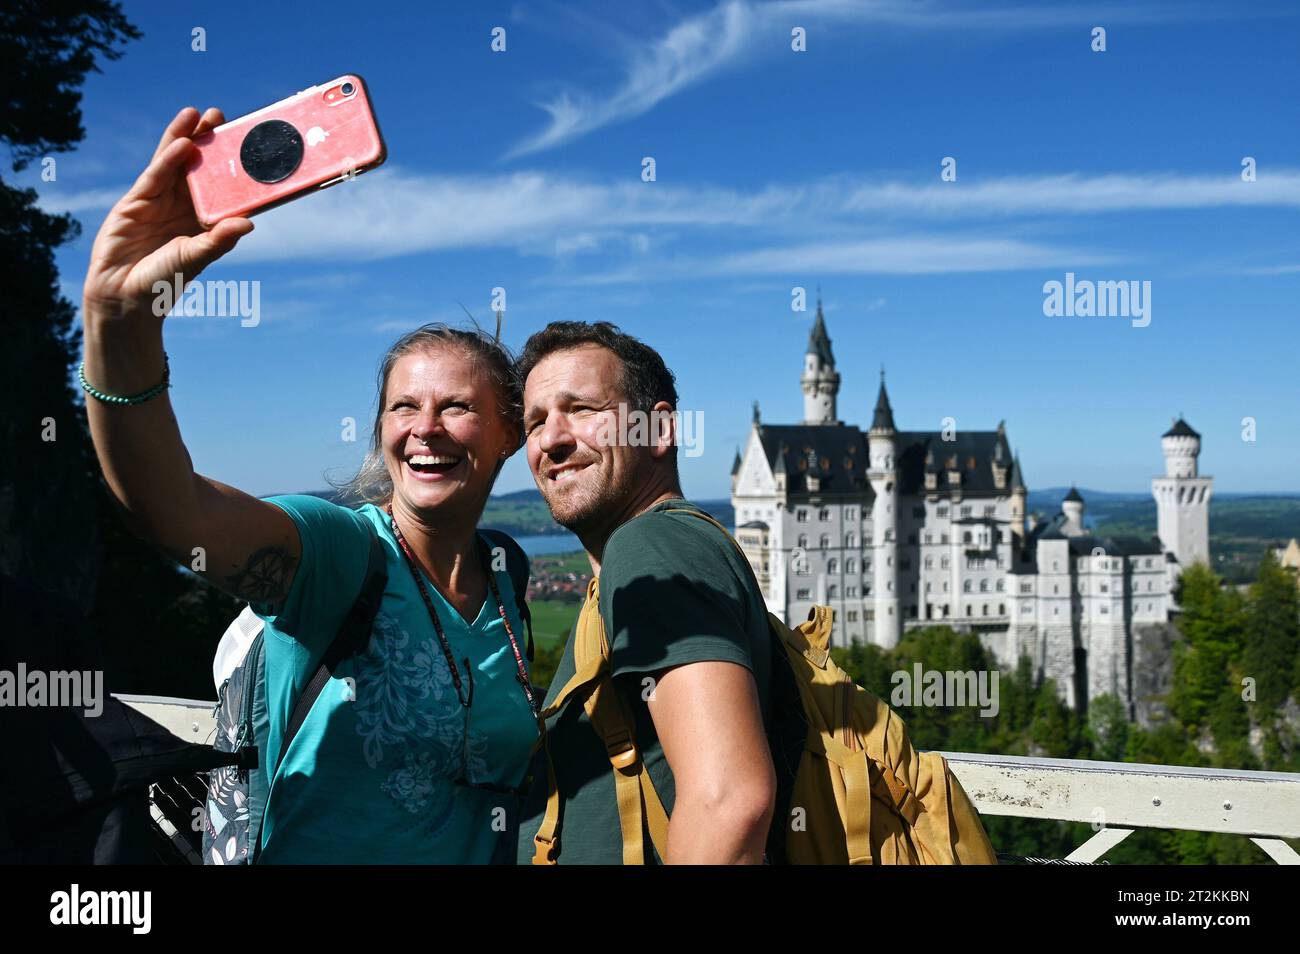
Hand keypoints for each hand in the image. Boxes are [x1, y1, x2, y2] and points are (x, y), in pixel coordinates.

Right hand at [82, 107, 253, 323]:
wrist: (124, 296)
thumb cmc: (165, 282)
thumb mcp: (195, 258)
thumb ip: (219, 241)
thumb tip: (248, 223)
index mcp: (204, 220)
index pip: (221, 188)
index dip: (231, 166)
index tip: (246, 143)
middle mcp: (183, 206)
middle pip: (198, 168)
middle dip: (208, 142)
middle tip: (221, 116)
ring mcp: (159, 201)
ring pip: (174, 164)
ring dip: (186, 138)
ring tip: (199, 115)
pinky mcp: (136, 201)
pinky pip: (155, 175)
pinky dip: (168, 158)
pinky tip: (182, 143)